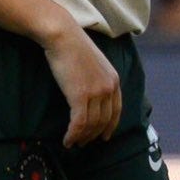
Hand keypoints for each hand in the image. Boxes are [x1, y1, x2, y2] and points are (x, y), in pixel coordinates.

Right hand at [42, 21, 121, 145]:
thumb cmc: (74, 47)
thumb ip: (98, 79)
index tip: (104, 137)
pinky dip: (73, 135)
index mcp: (114, 79)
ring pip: (91, 125)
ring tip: (73, 143)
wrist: (63, 36)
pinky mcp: (80, 96)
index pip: (116, 110)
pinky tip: (67, 140)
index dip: (110, 126)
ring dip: (82, 138)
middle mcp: (109, 87)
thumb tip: (91, 95)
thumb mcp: (94, 63)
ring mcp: (96, 92)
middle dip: (94, 135)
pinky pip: (79, 124)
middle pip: (104, 121)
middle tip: (83, 144)